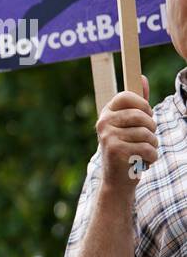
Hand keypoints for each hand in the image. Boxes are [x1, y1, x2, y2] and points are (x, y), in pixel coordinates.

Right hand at [96, 77, 157, 198]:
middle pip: (141, 115)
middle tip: (146, 138)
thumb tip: (142, 78)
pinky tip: (142, 161)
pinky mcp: (115, 150)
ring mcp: (108, 136)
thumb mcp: (131, 124)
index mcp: (107, 113)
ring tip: (143, 151)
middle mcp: (103, 123)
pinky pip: (147, 148)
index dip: (142, 105)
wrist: (117, 179)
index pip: (126, 96)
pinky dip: (151, 157)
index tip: (146, 115)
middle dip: (151, 128)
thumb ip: (138, 103)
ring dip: (152, 145)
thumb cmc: (127, 147)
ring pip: (146, 133)